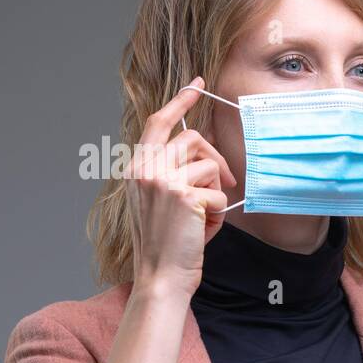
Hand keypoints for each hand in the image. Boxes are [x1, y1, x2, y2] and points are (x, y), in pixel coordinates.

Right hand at [126, 77, 237, 297]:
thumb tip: (207, 155)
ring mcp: (163, 180)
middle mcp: (145, 169)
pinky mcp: (184, 195)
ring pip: (210, 166)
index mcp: (137, 168)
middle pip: (193, 138)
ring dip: (216, 192)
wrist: (159, 277)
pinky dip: (219, 213)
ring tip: (204, 217)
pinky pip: (219, 193)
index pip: (159, 123)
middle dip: (216, 157)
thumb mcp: (159, 201)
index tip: (198, 85)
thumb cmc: (165, 243)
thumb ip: (173, 174)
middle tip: (226, 181)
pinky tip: (204, 230)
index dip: (180, 101)